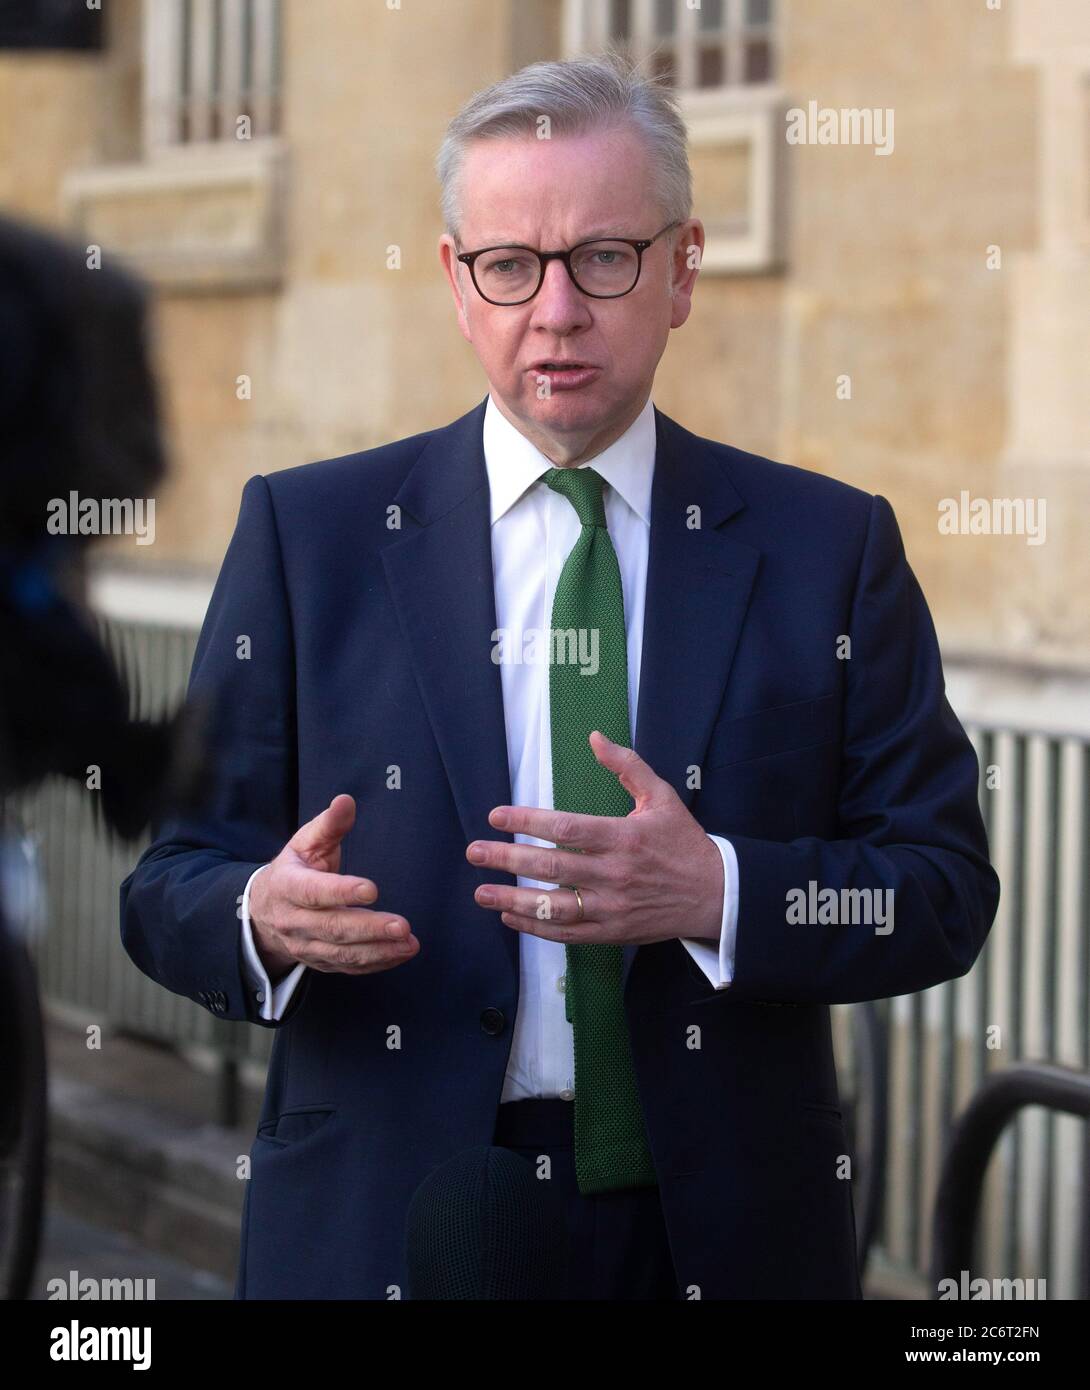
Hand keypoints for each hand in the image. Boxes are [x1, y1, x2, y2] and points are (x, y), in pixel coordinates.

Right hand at [249, 794, 418, 975]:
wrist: (265, 911)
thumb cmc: (295, 869)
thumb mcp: (305, 842)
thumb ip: (329, 824)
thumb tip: (346, 800)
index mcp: (288, 886)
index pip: (313, 891)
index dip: (341, 891)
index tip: (371, 888)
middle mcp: (294, 920)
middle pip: (332, 928)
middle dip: (368, 929)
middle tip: (402, 925)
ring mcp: (306, 945)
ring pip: (342, 953)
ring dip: (378, 950)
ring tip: (409, 943)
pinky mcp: (320, 962)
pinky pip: (348, 967)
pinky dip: (377, 963)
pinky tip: (401, 954)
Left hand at [466, 731, 723, 946]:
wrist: (716, 895)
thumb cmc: (684, 842)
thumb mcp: (662, 797)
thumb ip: (626, 765)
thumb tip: (594, 737)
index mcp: (623, 837)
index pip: (566, 828)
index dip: (527, 822)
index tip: (497, 817)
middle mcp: (614, 874)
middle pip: (551, 867)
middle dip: (508, 859)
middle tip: (474, 852)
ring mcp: (612, 907)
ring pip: (554, 906)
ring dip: (513, 900)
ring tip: (481, 892)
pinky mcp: (612, 932)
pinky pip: (566, 933)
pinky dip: (536, 927)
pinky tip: (510, 916)